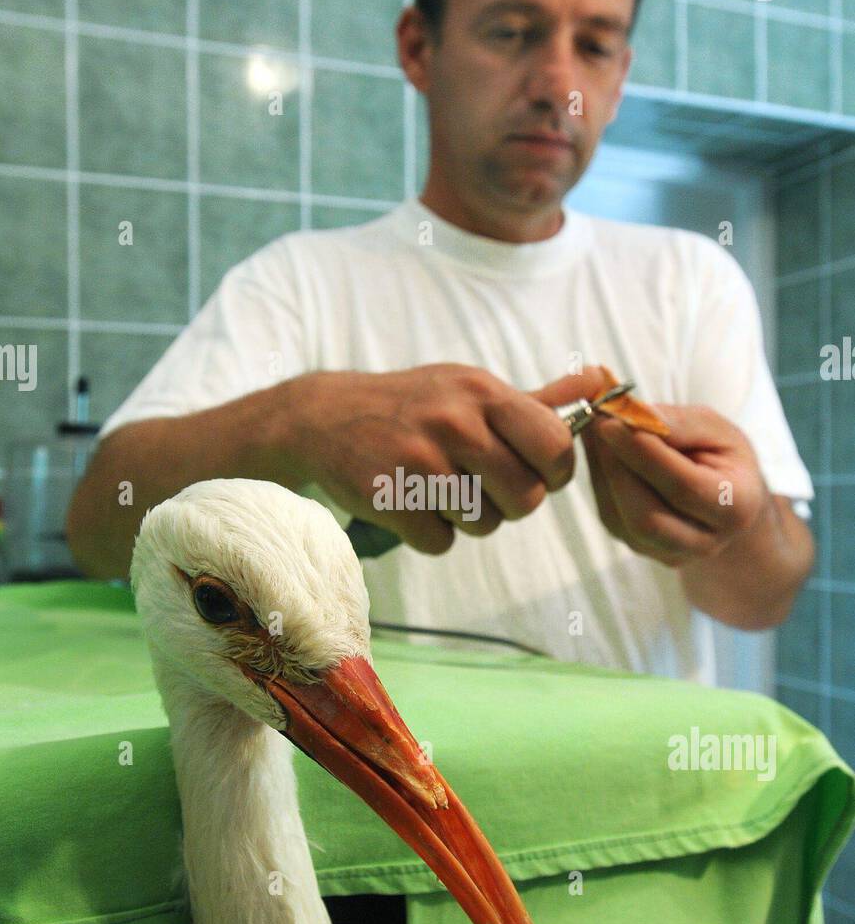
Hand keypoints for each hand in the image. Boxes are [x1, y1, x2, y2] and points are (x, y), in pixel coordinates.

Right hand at [281, 363, 606, 553]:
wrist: (326, 417)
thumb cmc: (415, 406)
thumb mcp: (469, 388)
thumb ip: (535, 399)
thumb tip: (597, 381)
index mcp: (483, 392)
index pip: (555, 447)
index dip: (553, 474)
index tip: (535, 474)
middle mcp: (455, 421)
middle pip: (524, 499)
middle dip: (509, 504)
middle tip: (481, 487)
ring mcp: (420, 460)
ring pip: (484, 524)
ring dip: (467, 519)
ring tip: (440, 489)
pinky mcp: (389, 497)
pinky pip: (441, 542)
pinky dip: (429, 533)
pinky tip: (410, 503)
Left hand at [580, 403, 770, 567]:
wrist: (727, 502)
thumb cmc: (725, 459)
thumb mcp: (719, 431)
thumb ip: (682, 424)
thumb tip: (635, 416)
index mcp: (736, 508)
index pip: (682, 486)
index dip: (643, 454)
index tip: (612, 422)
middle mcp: (703, 542)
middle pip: (646, 516)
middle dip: (615, 467)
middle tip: (598, 423)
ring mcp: (667, 552)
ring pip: (620, 519)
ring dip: (602, 471)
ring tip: (598, 429)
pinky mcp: (639, 548)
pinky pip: (609, 516)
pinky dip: (599, 479)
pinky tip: (601, 450)